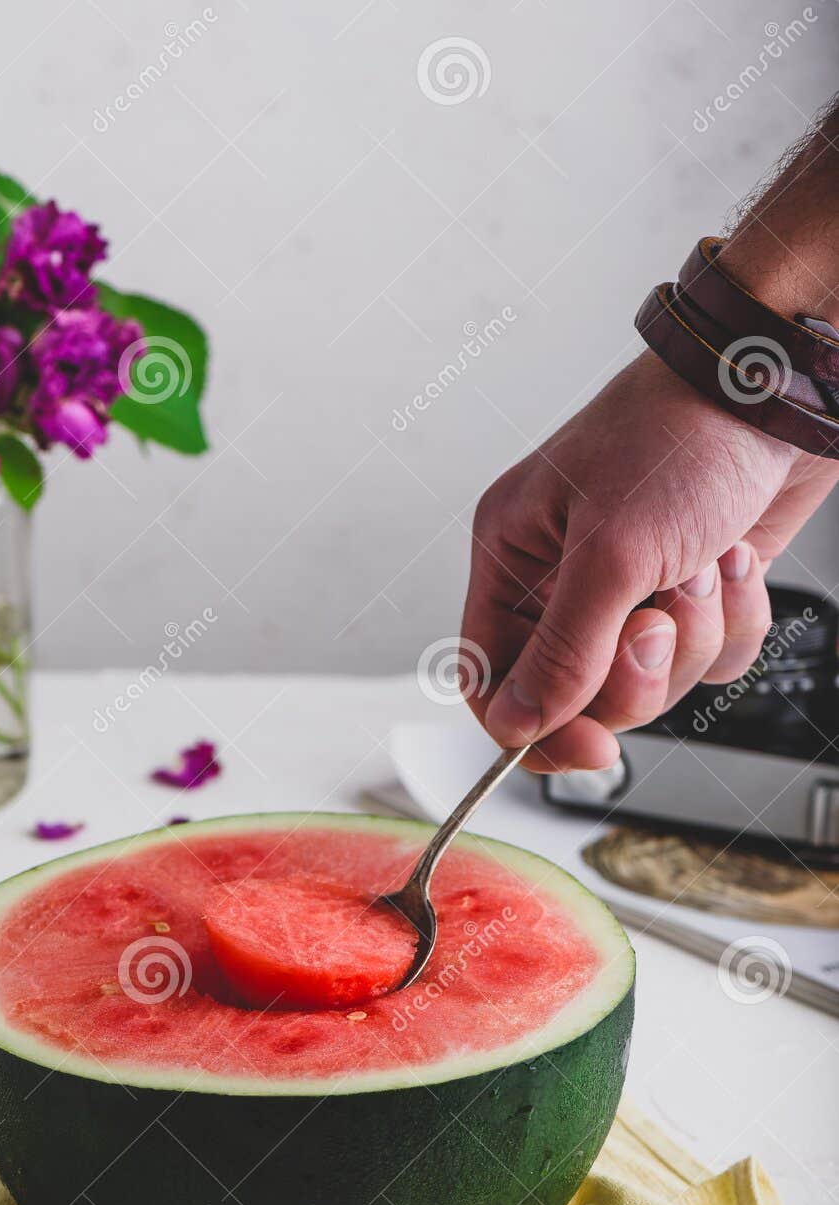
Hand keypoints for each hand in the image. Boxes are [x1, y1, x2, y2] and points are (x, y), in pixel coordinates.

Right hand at [462, 351, 838, 770]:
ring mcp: (632, 587)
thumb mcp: (612, 554)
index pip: (492, 678)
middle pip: (578, 695)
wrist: (779, 388)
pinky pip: (707, 657)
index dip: (535, 727)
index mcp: (514, 556)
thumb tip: (516, 728)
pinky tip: (737, 562)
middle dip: (636, 671)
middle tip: (659, 621)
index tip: (592, 749)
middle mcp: (564, 577)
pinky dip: (734, 619)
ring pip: (651, 681)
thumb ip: (563, 654)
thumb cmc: (683, 436)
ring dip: (694, 636)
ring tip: (705, 568)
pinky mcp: (692, 590)